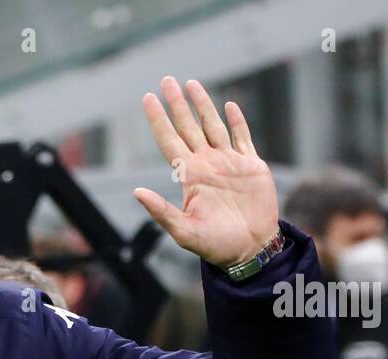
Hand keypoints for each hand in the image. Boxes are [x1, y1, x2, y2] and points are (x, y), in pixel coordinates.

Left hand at [134, 76, 279, 268]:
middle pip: (188, 126)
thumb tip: (136, 192)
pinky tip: (229, 105)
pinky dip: (237, 121)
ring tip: (191, 84)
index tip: (148, 98)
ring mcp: (229, 163)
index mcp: (189, 176)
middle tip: (167, 80)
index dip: (159, 119)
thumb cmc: (214, 245)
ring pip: (213, 126)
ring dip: (203, 105)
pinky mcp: (251, 166)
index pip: (169, 140)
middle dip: (178, 103)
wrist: (250, 250)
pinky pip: (242, 137)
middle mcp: (206, 164)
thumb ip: (161, 212)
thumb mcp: (184, 231)